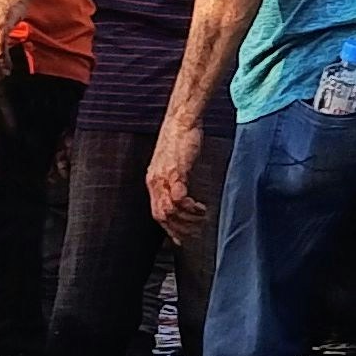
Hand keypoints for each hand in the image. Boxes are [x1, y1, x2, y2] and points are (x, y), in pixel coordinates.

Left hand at [147, 117, 208, 240]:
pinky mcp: (176, 172)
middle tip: (194, 233)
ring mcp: (164, 177)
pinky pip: (179, 198)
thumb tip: (179, 191)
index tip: (181, 237)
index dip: (169, 228)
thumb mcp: (172, 161)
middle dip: (179, 229)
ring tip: (202, 219)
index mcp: (153, 181)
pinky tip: (200, 208)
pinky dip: (189, 208)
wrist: (181, 119)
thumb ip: (173, 177)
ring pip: (170, 211)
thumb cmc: (179, 137)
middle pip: (162, 216)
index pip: (157, 213)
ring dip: (187, 220)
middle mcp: (155, 182)